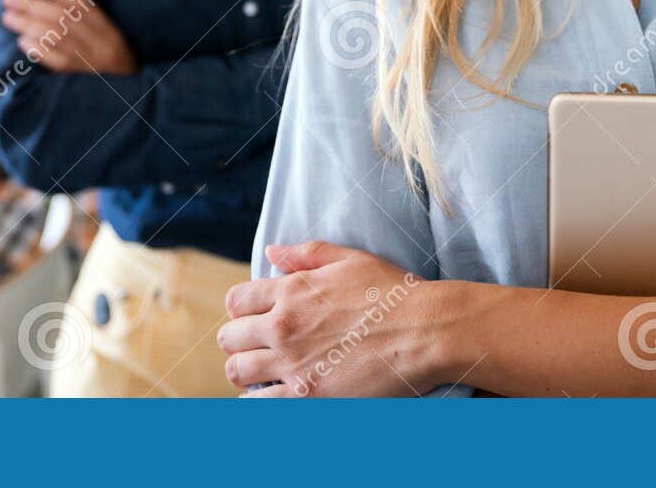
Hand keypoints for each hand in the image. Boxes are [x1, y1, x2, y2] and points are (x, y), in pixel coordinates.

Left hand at [0, 0, 137, 74]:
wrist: (131, 103)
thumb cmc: (111, 69)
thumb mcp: (107, 43)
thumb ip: (86, 27)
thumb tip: (46, 6)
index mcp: (109, 30)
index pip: (80, 3)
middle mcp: (102, 42)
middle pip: (64, 17)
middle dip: (33, 5)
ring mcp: (93, 61)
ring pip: (58, 36)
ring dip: (29, 24)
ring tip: (8, 18)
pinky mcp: (83, 80)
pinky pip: (59, 61)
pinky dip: (39, 50)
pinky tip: (22, 42)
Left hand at [217, 242, 442, 396]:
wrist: (425, 331)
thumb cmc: (393, 292)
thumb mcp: (351, 259)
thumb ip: (306, 254)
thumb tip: (270, 252)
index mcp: (292, 291)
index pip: (237, 300)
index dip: (242, 308)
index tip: (255, 315)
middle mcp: (283, 327)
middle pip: (230, 338)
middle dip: (239, 340)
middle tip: (257, 345)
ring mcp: (292, 364)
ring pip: (238, 372)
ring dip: (245, 371)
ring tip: (264, 371)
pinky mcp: (306, 397)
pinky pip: (259, 404)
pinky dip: (259, 400)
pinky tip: (275, 394)